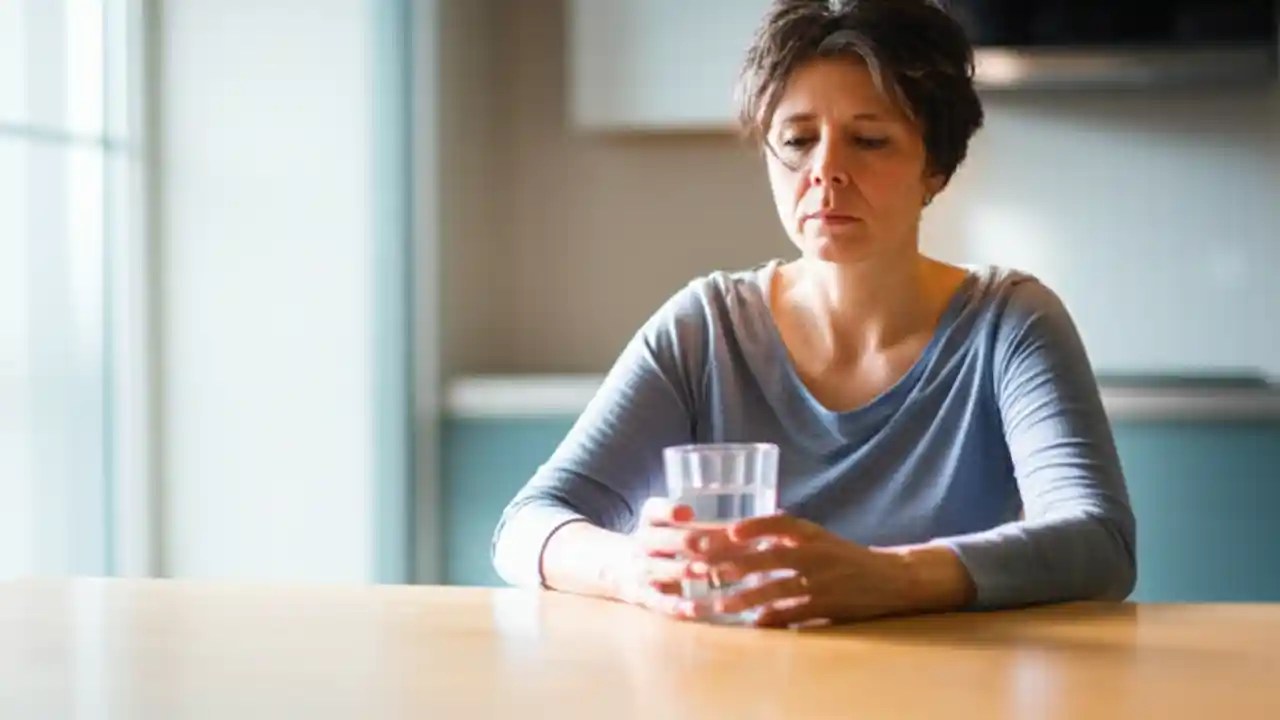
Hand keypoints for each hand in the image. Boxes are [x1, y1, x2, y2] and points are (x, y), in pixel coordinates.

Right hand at [610, 498, 730, 618]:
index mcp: (650, 521)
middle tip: (718, 543)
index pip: (655, 511)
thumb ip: (699, 524)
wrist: (619, 568)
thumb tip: (741, 531)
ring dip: (686, 570)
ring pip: (665, 570)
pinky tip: (695, 609)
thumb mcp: (666, 523)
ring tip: (708, 570)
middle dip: (690, 541)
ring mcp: (644, 572)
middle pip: (665, 540)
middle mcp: (644, 544)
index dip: (670, 512)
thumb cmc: (659, 541)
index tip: (689, 513)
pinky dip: (677, 606)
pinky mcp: (647, 598)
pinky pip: (661, 602)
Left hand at [693, 514, 918, 627]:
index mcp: (810, 533)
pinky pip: (791, 615)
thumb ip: (780, 534)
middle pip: (767, 559)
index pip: (777, 524)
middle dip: (733, 565)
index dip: (752, 527)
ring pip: (774, 591)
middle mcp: (814, 554)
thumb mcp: (815, 536)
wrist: (888, 578)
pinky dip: (770, 619)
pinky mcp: (824, 608)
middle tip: (703, 570)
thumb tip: (732, 531)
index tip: (727, 532)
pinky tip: (751, 623)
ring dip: (743, 598)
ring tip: (719, 603)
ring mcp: (819, 583)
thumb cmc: (841, 555)